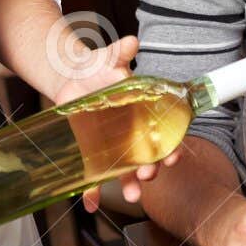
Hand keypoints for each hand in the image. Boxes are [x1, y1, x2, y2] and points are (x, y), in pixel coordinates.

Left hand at [47, 34, 180, 210]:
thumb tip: (131, 43)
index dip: (172, 146)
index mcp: (143, 113)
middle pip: (147, 157)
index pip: (165, 134)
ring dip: (129, 186)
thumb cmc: (98, 69)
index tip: (173, 155)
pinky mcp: (91, 152)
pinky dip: (92, 192)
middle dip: (151, 169)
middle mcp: (131, 134)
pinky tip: (91, 203)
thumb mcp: (109, 58)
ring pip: (125, 171)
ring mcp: (112, 146)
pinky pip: (94, 177)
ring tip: (131, 195)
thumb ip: (120, 53)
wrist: (72, 77)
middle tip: (149, 175)